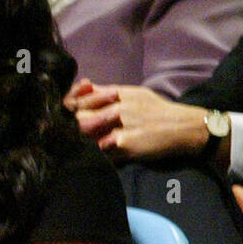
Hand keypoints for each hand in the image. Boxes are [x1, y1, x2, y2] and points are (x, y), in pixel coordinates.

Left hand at [68, 80, 209, 159]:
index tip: (58, 116)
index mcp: (117, 94)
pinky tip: (86, 158)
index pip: (81, 99)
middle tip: (58, 134)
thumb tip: (84, 86)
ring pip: (87, 134)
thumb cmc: (157, 110)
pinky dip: (93, 155)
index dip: (66, 108)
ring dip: (77, 141)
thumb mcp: (133, 93)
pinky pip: (101, 151)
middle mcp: (117, 107)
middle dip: (68, 126)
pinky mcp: (126, 145)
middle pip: (80, 116)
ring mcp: (121, 127)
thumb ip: (106, 91)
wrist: (184, 128)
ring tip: (69, 147)